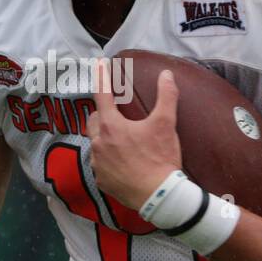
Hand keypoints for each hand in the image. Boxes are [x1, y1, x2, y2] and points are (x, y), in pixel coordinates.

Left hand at [88, 59, 182, 211]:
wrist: (158, 196)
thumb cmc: (160, 158)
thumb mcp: (165, 125)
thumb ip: (166, 96)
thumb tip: (167, 75)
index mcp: (112, 126)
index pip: (102, 95)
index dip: (101, 77)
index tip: (98, 64)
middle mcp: (99, 143)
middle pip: (94, 121)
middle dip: (102, 114)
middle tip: (115, 114)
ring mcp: (98, 164)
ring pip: (96, 144)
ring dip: (105, 139)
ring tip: (121, 141)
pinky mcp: (102, 181)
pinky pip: (100, 165)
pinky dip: (108, 160)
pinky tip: (122, 163)